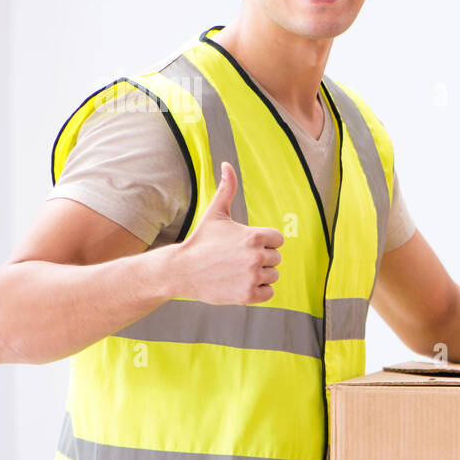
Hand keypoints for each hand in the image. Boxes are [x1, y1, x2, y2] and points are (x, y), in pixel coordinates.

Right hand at [171, 162, 284, 304]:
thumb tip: (227, 164)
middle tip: (237, 259)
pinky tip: (240, 283)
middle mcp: (257, 256)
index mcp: (256, 236)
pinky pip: (269, 293)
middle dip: (260, 259)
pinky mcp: (248, 295)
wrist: (181, 270)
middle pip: (276, 258)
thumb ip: (227, 188)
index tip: (244, 245)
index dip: (263, 242)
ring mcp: (253, 276)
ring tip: (237, 271)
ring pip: (273, 275)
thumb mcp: (216, 213)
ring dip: (259, 275)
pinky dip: (259, 291)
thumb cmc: (201, 241)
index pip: (278, 240)